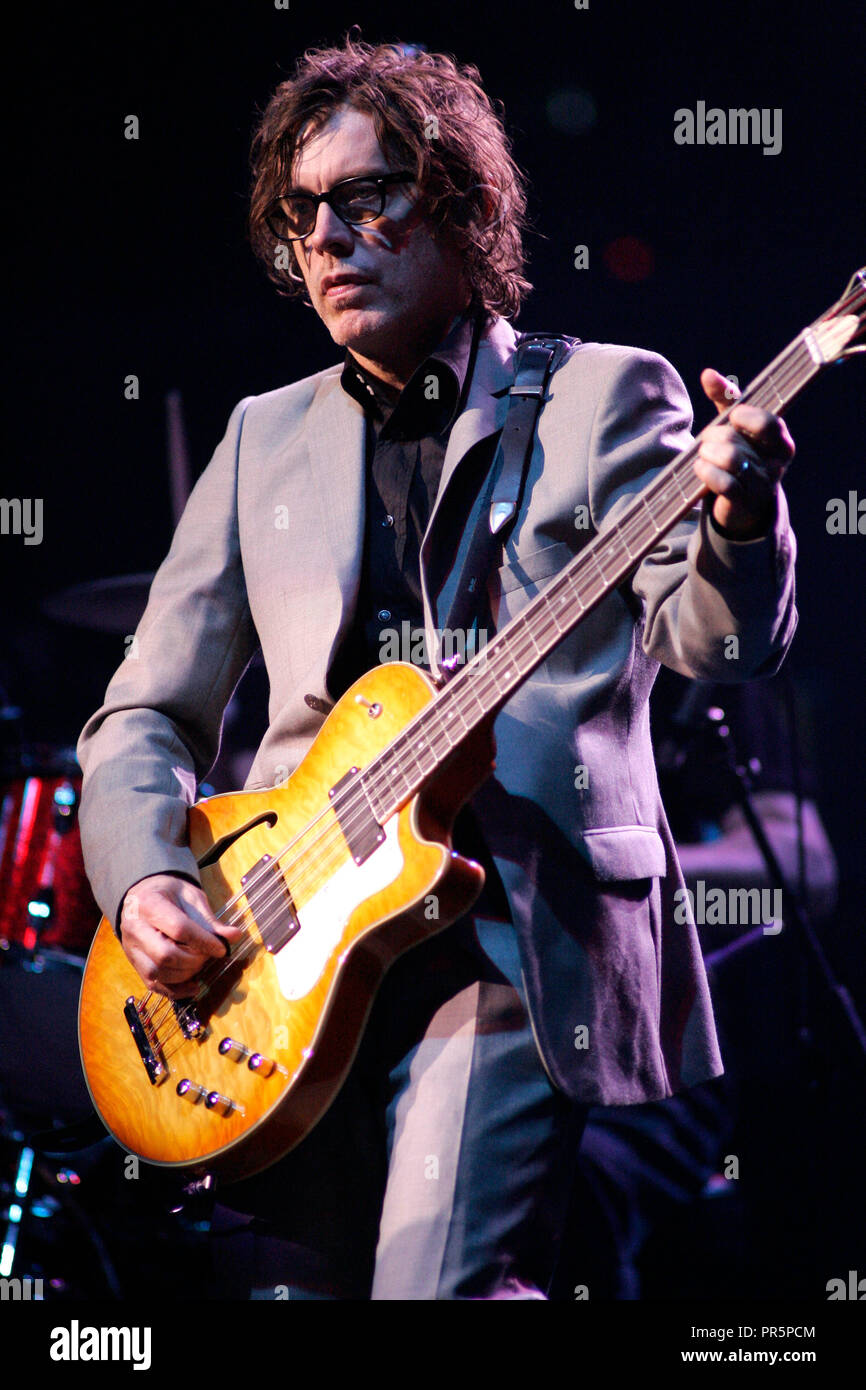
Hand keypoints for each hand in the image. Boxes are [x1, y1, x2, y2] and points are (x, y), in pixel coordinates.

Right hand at [119, 873, 243, 998]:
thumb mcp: (191, 897)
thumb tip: (234, 936)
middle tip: (208, 954)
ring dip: (186, 974)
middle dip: (194, 959)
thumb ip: (209, 919)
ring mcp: (131, 949)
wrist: (144, 897)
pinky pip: (153, 985)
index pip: (178, 928)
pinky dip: (176, 990)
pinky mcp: (135, 964)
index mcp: (148, 904)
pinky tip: (194, 985)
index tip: (222, 947)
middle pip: (164, 955)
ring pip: (157, 973)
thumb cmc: (170, 894)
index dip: (204, 941)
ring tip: (200, 962)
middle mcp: (134, 928)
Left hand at [695, 368, 794, 538]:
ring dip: (707, 454)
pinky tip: (699, 468)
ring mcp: (763, 484)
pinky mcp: (745, 502)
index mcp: (781, 442)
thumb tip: (707, 373)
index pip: (768, 423)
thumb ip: (726, 400)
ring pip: (730, 459)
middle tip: (706, 440)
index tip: (732, 417)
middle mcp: (777, 463)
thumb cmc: (741, 457)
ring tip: (702, 454)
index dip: (745, 417)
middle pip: (736, 439)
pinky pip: (724, 482)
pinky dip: (706, 472)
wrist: (745, 505)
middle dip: (713, 436)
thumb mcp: (737, 427)